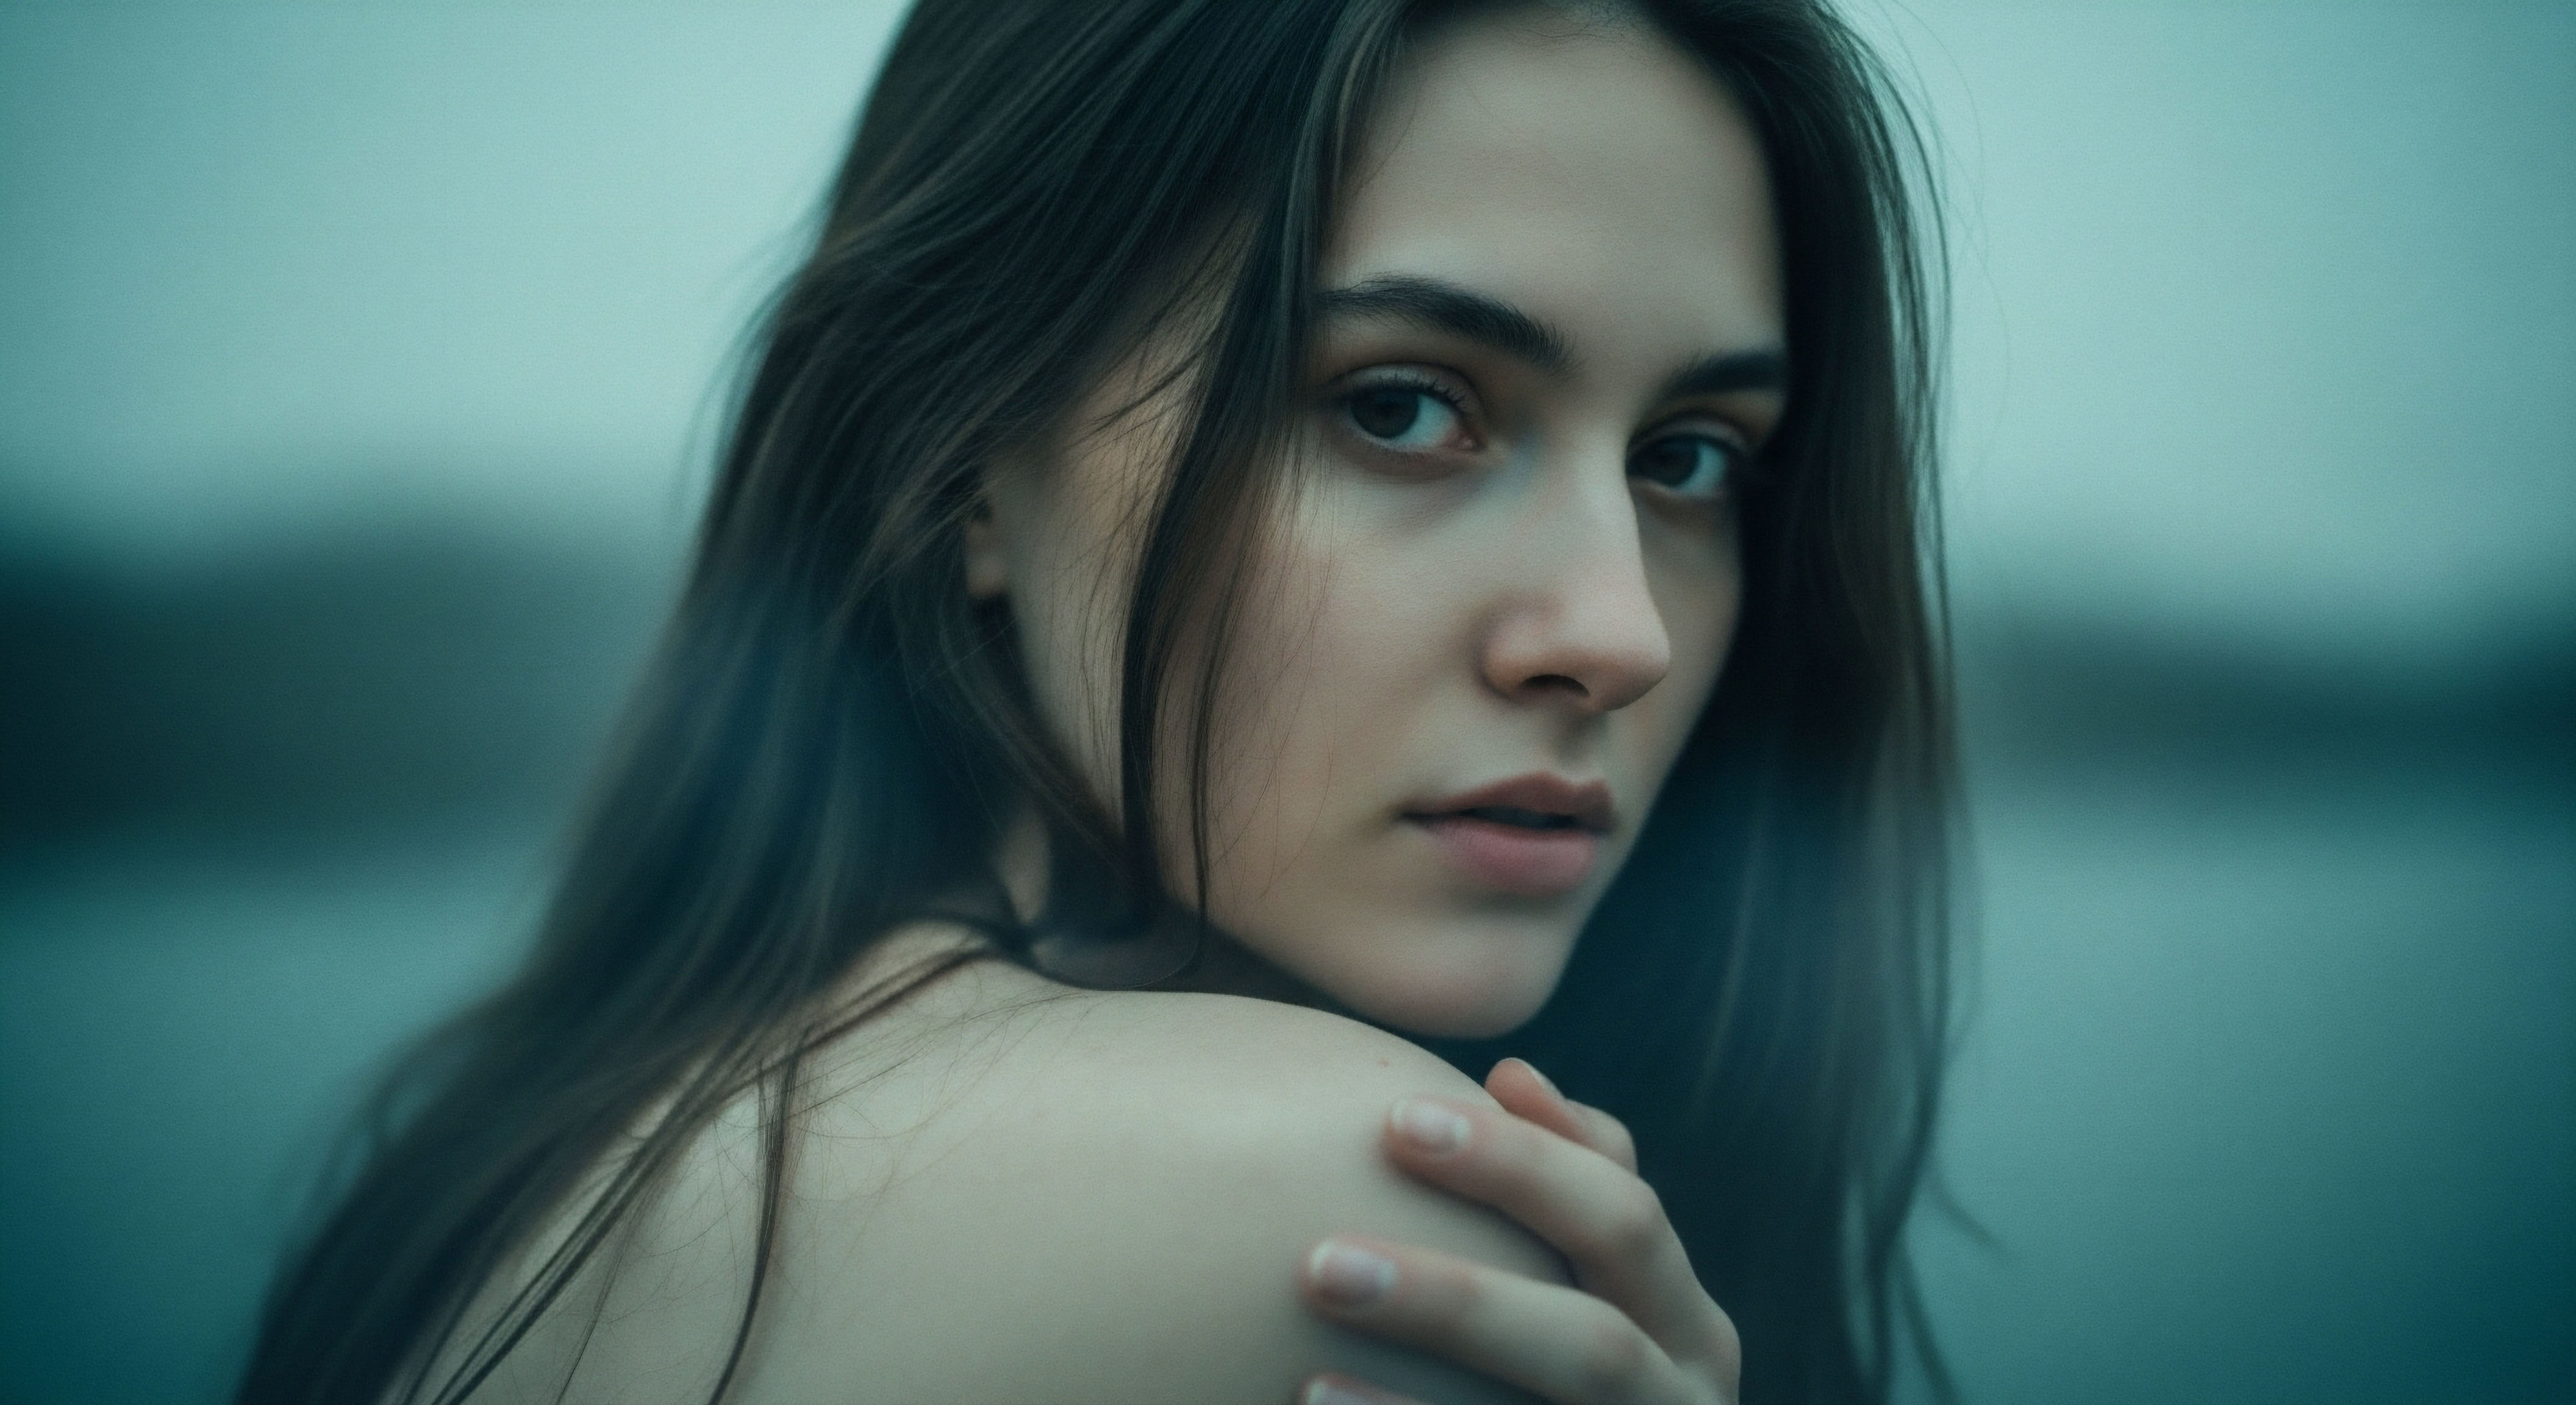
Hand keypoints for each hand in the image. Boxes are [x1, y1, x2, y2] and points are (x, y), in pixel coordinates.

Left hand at [1294, 1059, 1739, 1404]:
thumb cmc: (1575, 1395)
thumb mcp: (1603, 1301)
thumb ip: (1571, 1193)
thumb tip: (1512, 1071)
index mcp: (1684, 1325)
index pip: (1623, 1210)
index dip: (1519, 1157)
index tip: (1393, 1112)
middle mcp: (1686, 1395)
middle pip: (1600, 1310)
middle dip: (1474, 1254)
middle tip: (1333, 1225)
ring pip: (1572, 1380)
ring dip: (1447, 1320)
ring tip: (1318, 1289)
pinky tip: (1315, 1396)